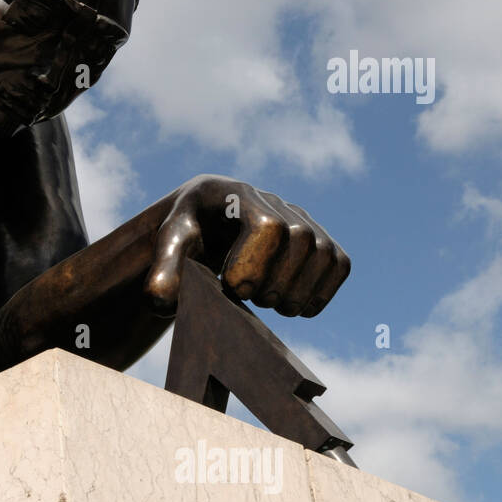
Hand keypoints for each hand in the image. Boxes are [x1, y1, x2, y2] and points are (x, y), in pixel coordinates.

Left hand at [144, 175, 350, 318]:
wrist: (204, 227)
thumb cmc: (186, 236)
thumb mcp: (167, 247)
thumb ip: (162, 270)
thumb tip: (162, 301)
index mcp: (235, 194)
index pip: (268, 225)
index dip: (255, 263)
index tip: (231, 287)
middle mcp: (275, 201)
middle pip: (301, 239)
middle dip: (276, 281)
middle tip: (248, 299)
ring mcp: (301, 218)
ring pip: (324, 254)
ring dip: (299, 291)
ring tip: (269, 304)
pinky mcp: (317, 240)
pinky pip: (339, 264)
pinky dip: (321, 292)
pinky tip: (293, 306)